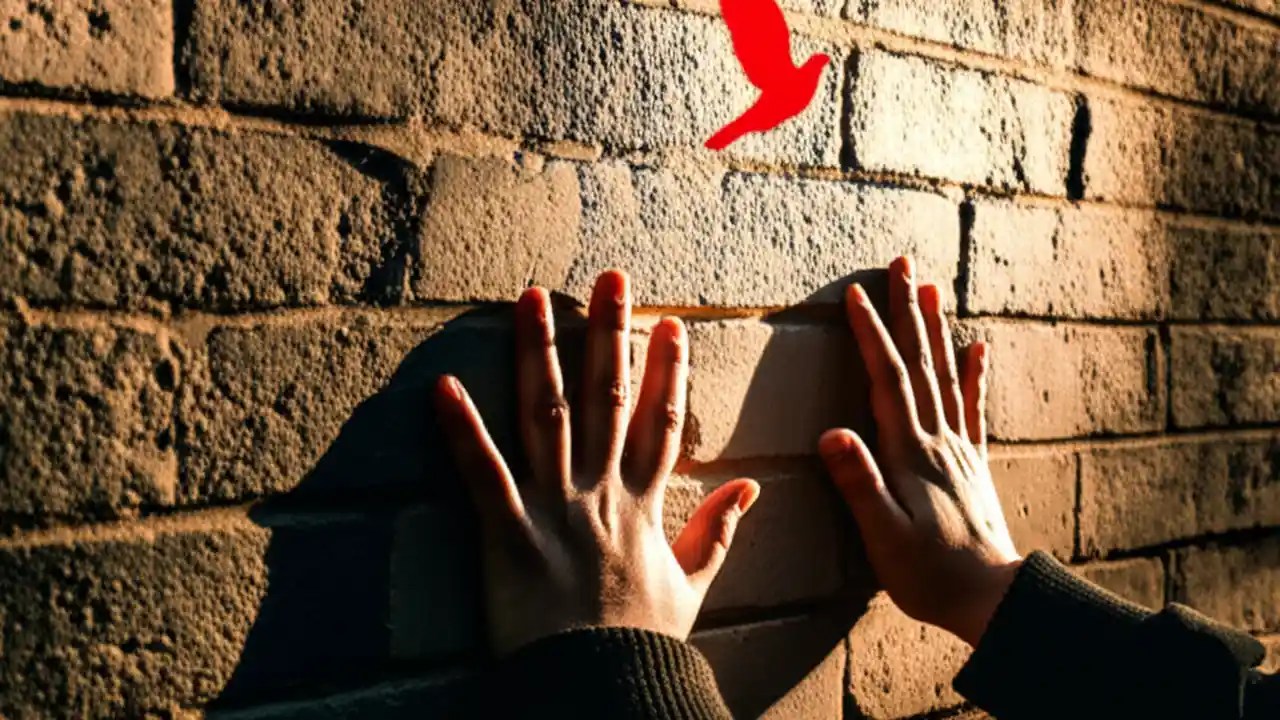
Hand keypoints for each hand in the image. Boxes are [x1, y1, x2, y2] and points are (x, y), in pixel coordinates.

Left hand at [435, 271, 759, 656]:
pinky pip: (481, 473)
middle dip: (609, 333)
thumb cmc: (639, 644)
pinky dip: (462, 430)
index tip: (671, 323)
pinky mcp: (507, 534)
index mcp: (644, 506)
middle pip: (607, 400)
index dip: (667, 371)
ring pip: (548, 417)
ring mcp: (554, 509)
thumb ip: (716, 534)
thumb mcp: (692, 589)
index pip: (661, 423)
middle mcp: (601, 493)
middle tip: (609, 277)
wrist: (599, 689)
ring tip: (531, 299)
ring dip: (540, 354)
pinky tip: (444, 385)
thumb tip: (750, 489)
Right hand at [819, 257, 1021, 647]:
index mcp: (908, 453)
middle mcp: (936, 439)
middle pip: (921, 362)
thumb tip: (832, 432)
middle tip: (904, 264)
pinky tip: (978, 348)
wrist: (991, 598)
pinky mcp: (973, 463)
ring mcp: (958, 448)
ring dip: (937, 329)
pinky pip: (973, 408)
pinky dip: (974, 374)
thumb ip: (858, 483)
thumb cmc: (928, 573)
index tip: (858, 294)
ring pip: (946, 375)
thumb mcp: (882, 534)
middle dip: (908, 311)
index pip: (887, 380)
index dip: (871, 335)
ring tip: (933, 288)